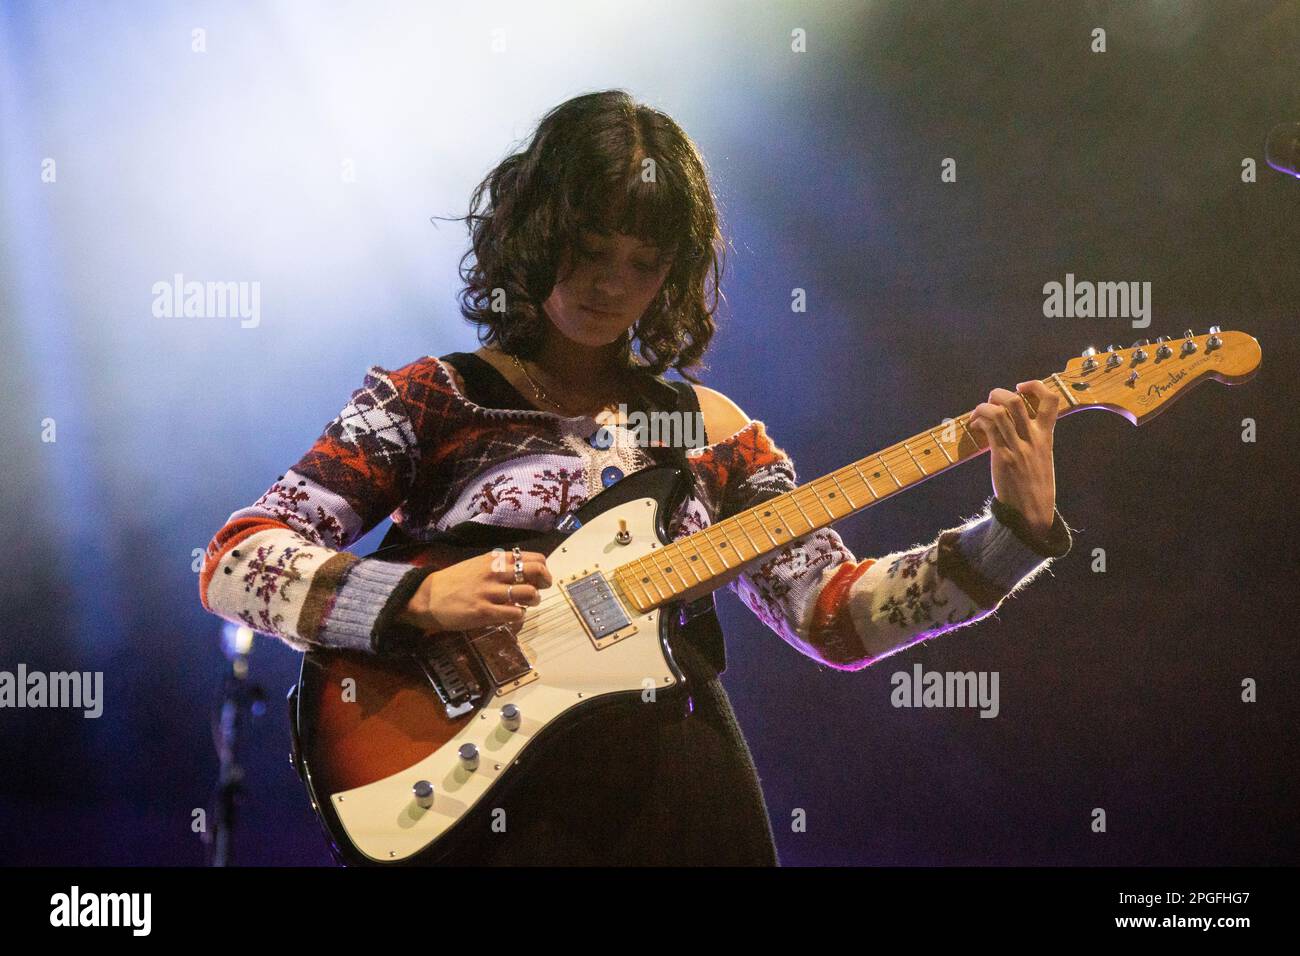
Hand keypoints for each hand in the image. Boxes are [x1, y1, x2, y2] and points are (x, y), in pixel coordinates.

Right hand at [399, 549, 554, 633]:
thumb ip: (500, 566)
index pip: (533, 558)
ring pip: (528, 593)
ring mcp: (490, 592)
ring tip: (526, 605)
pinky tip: (513, 616)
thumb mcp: (478, 565)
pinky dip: (519, 616)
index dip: (543, 568)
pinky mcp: (484, 612)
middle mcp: (495, 572)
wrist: (428, 597)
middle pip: (536, 572)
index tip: (540, 577)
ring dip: (533, 601)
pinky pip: (514, 614)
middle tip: (539, 591)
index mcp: (495, 559)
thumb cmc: (455, 581)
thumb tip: (524, 572)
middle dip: (544, 582)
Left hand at [967, 381, 1060, 538]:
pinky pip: (989, 428)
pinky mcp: (1003, 457)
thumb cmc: (1036, 487)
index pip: (1052, 401)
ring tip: (978, 415)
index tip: (1021, 387)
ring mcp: (1018, 447)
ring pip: (999, 412)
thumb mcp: (1043, 459)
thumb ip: (1034, 441)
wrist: (1033, 513)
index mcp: (1046, 437)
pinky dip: (979, 421)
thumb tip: (1017, 426)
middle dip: (998, 394)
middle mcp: (1033, 438)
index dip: (1036, 386)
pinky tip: (975, 428)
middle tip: (991, 403)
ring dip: (983, 407)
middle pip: (1016, 401)